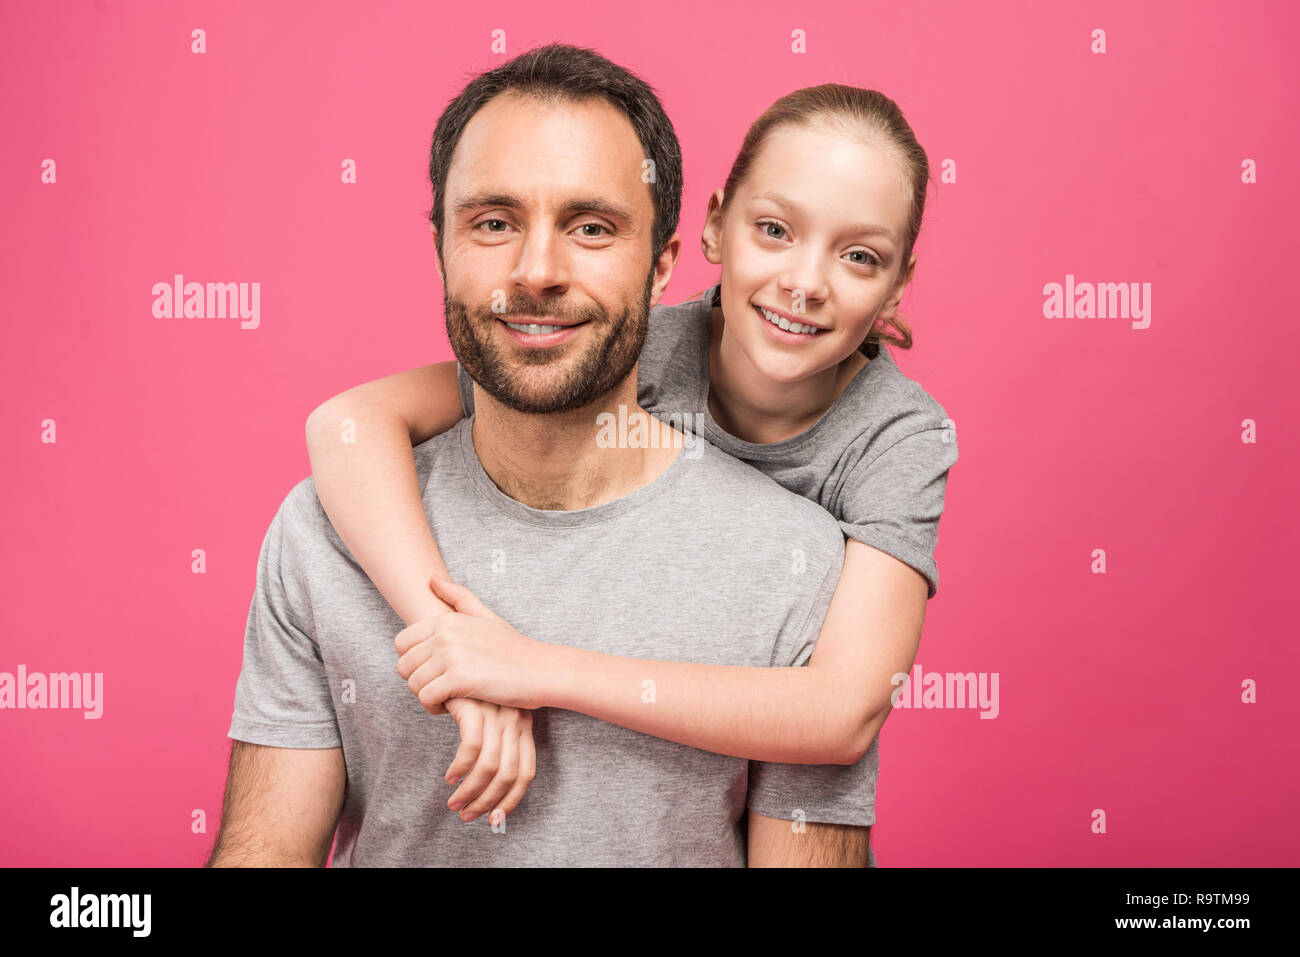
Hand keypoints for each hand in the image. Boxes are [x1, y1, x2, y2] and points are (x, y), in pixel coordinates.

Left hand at [394, 574, 559, 711]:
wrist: (541, 670)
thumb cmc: (514, 648)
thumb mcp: (486, 616)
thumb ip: (458, 597)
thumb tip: (431, 579)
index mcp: (447, 620)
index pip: (401, 643)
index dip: (414, 662)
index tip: (435, 671)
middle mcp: (445, 634)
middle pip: (403, 666)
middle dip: (419, 681)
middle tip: (442, 688)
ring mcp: (451, 655)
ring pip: (413, 684)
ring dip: (427, 697)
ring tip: (449, 698)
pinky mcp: (458, 679)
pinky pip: (426, 698)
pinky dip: (436, 707)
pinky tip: (455, 706)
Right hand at [442, 697, 535, 823]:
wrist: (460, 654)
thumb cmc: (474, 691)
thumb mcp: (492, 717)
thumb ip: (495, 747)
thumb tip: (489, 790)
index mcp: (525, 725)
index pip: (526, 773)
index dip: (511, 800)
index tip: (495, 819)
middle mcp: (515, 721)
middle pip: (509, 775)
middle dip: (487, 802)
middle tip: (468, 816)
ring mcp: (496, 713)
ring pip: (489, 767)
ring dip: (470, 792)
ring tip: (454, 804)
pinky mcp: (476, 708)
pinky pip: (471, 749)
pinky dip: (460, 769)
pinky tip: (449, 777)